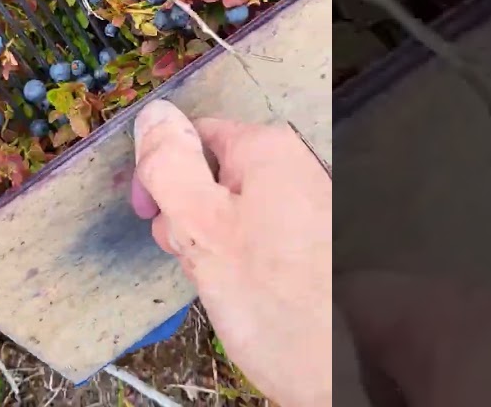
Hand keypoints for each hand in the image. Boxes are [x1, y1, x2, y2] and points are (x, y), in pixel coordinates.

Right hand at [130, 100, 331, 406]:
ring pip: (232, 211)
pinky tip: (247, 294)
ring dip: (213, 244)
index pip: (192, 136)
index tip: (151, 217)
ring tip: (225, 283)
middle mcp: (295, 167)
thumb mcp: (201, 227)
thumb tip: (153, 116)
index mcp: (268, 149)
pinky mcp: (313, 245)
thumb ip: (170, 166)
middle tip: (196, 259)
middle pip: (213, 174)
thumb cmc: (274, 304)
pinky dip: (242, 263)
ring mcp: (308, 206)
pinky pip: (258, 238)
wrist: (340, 373)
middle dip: (188, 215)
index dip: (161, 176)